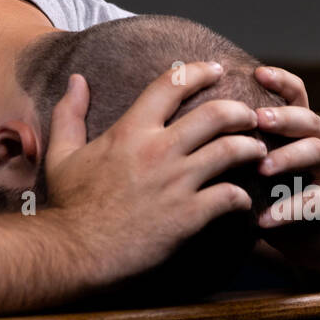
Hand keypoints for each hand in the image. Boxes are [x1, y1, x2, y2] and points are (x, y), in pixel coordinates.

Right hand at [44, 62, 264, 285]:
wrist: (76, 251)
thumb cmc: (70, 204)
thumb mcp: (62, 153)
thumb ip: (69, 113)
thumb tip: (77, 80)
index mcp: (131, 130)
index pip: (171, 85)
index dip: (200, 72)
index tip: (217, 69)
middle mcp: (158, 149)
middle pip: (216, 115)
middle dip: (240, 111)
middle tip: (250, 116)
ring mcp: (176, 182)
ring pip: (231, 151)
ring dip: (251, 149)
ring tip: (257, 152)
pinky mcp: (188, 215)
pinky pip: (230, 196)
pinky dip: (242, 197)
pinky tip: (242, 200)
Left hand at [251, 65, 319, 262]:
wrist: (312, 233)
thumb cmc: (274, 189)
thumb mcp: (258, 160)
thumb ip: (240, 138)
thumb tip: (191, 116)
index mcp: (301, 125)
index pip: (296, 93)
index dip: (280, 80)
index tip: (257, 73)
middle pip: (308, 119)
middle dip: (283, 117)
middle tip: (258, 119)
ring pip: (317, 152)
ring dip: (288, 157)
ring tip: (262, 167)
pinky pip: (317, 203)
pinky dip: (289, 210)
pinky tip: (264, 220)